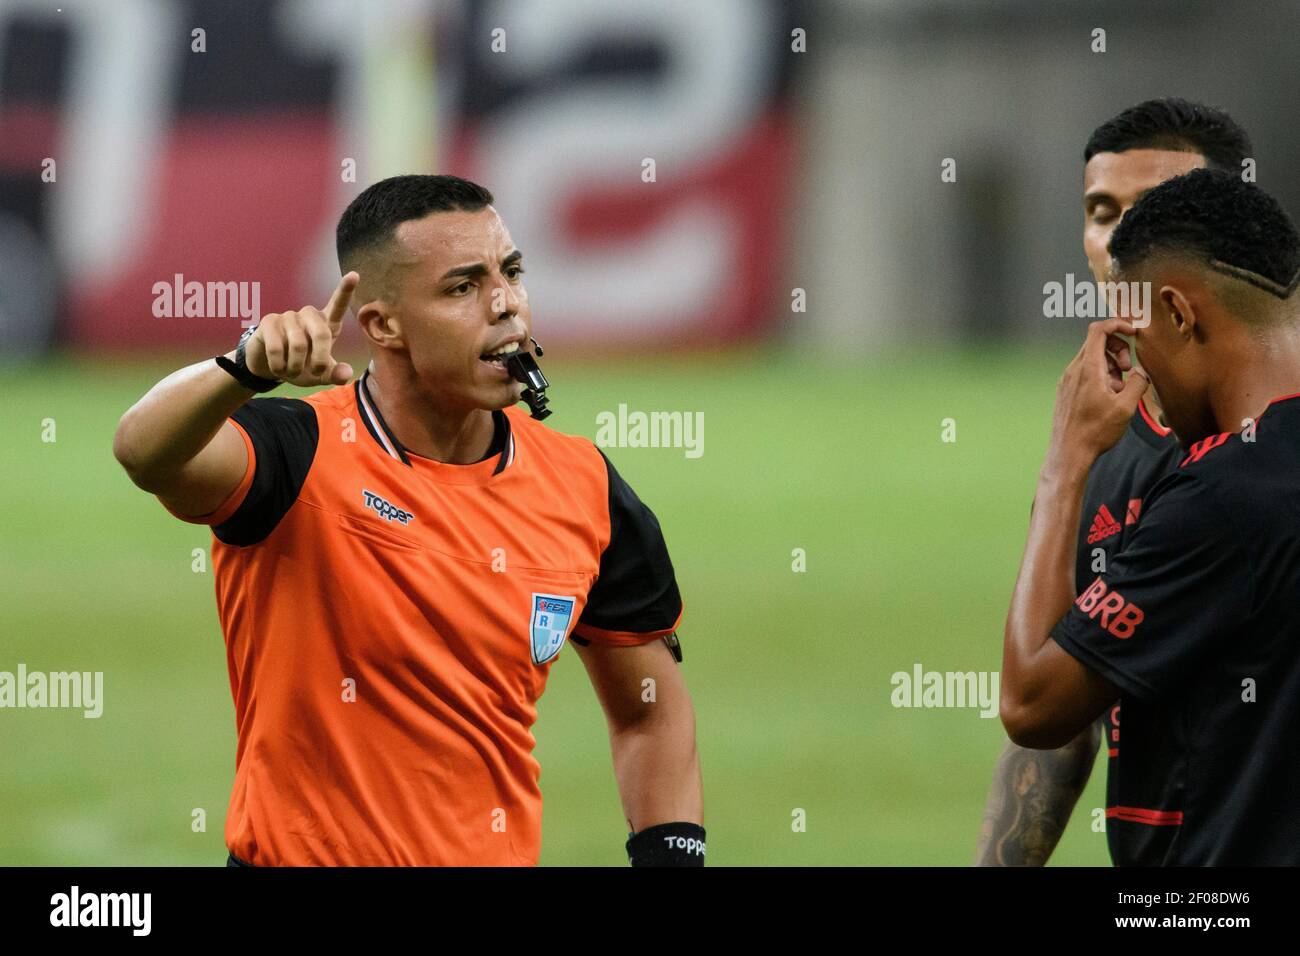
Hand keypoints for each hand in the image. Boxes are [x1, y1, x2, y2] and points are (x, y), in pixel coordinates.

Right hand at [244, 272, 357, 385]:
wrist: (270, 367)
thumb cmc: (301, 367)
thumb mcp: (320, 375)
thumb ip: (334, 374)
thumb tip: (346, 374)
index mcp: (326, 325)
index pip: (337, 305)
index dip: (345, 291)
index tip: (354, 275)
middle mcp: (309, 316)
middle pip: (321, 334)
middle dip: (320, 359)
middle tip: (315, 372)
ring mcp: (288, 317)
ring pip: (298, 344)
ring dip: (296, 367)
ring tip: (292, 372)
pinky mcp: (269, 322)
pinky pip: (277, 347)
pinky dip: (279, 365)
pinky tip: (278, 368)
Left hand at [1047, 319, 1148, 469]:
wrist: (1069, 452)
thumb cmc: (1096, 431)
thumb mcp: (1126, 407)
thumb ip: (1138, 382)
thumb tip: (1141, 371)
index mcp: (1088, 368)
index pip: (1099, 330)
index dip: (1118, 324)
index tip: (1134, 331)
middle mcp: (1074, 370)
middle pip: (1097, 342)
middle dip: (1118, 349)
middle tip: (1128, 370)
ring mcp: (1067, 380)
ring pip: (1092, 358)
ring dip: (1110, 365)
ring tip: (1119, 388)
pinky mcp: (1066, 390)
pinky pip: (1084, 372)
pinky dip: (1100, 375)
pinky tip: (1107, 396)